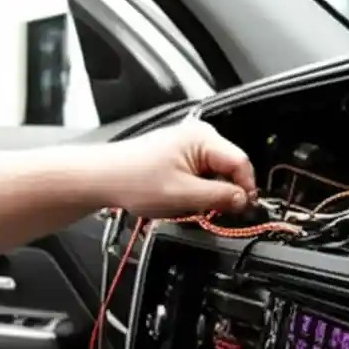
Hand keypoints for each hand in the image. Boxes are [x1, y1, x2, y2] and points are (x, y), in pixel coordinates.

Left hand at [102, 121, 256, 218]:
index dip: (245, 189)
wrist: (103, 178)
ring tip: (183, 203)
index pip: (241, 163)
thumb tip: (244, 200)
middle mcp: (200, 136)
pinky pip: (200, 176)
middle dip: (222, 193)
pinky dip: (193, 191)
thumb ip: (219, 198)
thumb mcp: (183, 195)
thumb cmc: (134, 180)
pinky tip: (176, 198)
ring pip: (215, 175)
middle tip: (207, 212)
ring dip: (205, 194)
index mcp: (204, 138)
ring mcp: (189, 145)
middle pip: (230, 169)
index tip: (243, 210)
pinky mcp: (179, 155)